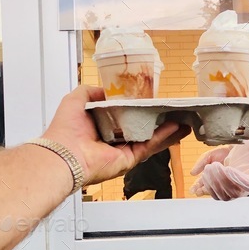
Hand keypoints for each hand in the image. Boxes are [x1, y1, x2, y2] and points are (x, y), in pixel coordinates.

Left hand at [43, 86, 189, 184]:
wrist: (65, 154)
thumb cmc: (65, 130)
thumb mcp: (77, 99)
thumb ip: (92, 91)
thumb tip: (107, 90)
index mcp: (100, 126)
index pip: (124, 116)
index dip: (138, 108)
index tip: (152, 101)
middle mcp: (112, 139)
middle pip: (141, 128)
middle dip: (158, 120)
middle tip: (173, 111)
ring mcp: (122, 150)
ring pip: (150, 139)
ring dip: (167, 130)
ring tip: (183, 121)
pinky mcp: (129, 159)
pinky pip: (150, 146)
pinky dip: (164, 137)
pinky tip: (176, 127)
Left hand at [189, 131, 248, 199]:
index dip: (238, 179)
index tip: (228, 168)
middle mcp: (247, 187)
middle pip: (234, 193)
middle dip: (221, 180)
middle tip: (214, 165)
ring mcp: (236, 189)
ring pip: (223, 195)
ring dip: (213, 183)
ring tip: (208, 169)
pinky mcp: (226, 187)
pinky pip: (216, 193)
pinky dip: (209, 186)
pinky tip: (205, 174)